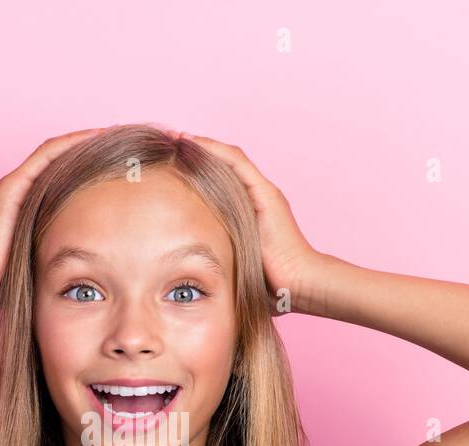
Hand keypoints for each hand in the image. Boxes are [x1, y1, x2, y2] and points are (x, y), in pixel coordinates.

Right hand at [0, 127, 107, 294]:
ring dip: (83, 139)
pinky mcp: (15, 183)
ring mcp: (18, 183)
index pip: (64, 174)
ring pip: (56, 150)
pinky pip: (47, 154)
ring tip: (109, 132)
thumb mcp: (44, 257)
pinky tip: (92, 137)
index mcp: (31, 203)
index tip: (115, 162)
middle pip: (61, 158)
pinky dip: (70, 143)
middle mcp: (24, 187)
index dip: (88, 165)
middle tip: (118, 141)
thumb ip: (61, 251)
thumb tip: (90, 265)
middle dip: (89, 147)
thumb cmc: (6, 274)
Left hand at [180, 132, 323, 315]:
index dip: (198, 169)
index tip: (172, 165)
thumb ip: (218, 256)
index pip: (221, 181)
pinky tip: (193, 143)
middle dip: (198, 153)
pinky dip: (214, 150)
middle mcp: (258, 197)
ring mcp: (264, 193)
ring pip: (229, 158)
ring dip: (203, 146)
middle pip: (224, 165)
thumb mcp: (234, 263)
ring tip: (178, 138)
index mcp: (250, 212)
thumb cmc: (269, 283)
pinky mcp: (265, 194)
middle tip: (170, 145)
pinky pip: (236, 163)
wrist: (298, 284)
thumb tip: (190, 268)